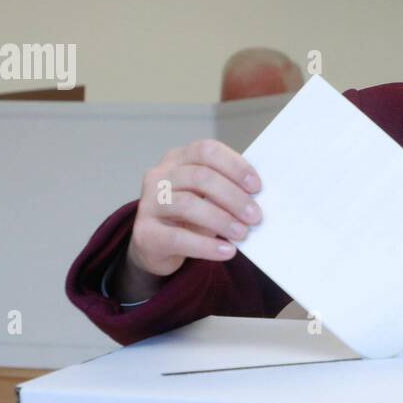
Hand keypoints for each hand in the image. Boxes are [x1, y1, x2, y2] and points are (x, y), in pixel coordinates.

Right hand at [123, 139, 261, 286]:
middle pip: (200, 177)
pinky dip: (206, 246)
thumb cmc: (189, 216)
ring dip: (221, 220)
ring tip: (242, 233)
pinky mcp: (144, 233)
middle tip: (255, 216)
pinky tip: (226, 251)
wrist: (156, 247)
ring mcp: (148, 204)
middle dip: (233, 197)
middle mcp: (159, 176)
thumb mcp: (207, 197)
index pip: (207, 151)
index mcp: (178, 159)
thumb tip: (258, 200)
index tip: (257, 187)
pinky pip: (178, 238)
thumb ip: (227, 191)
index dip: (234, 166)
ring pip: (188, 204)